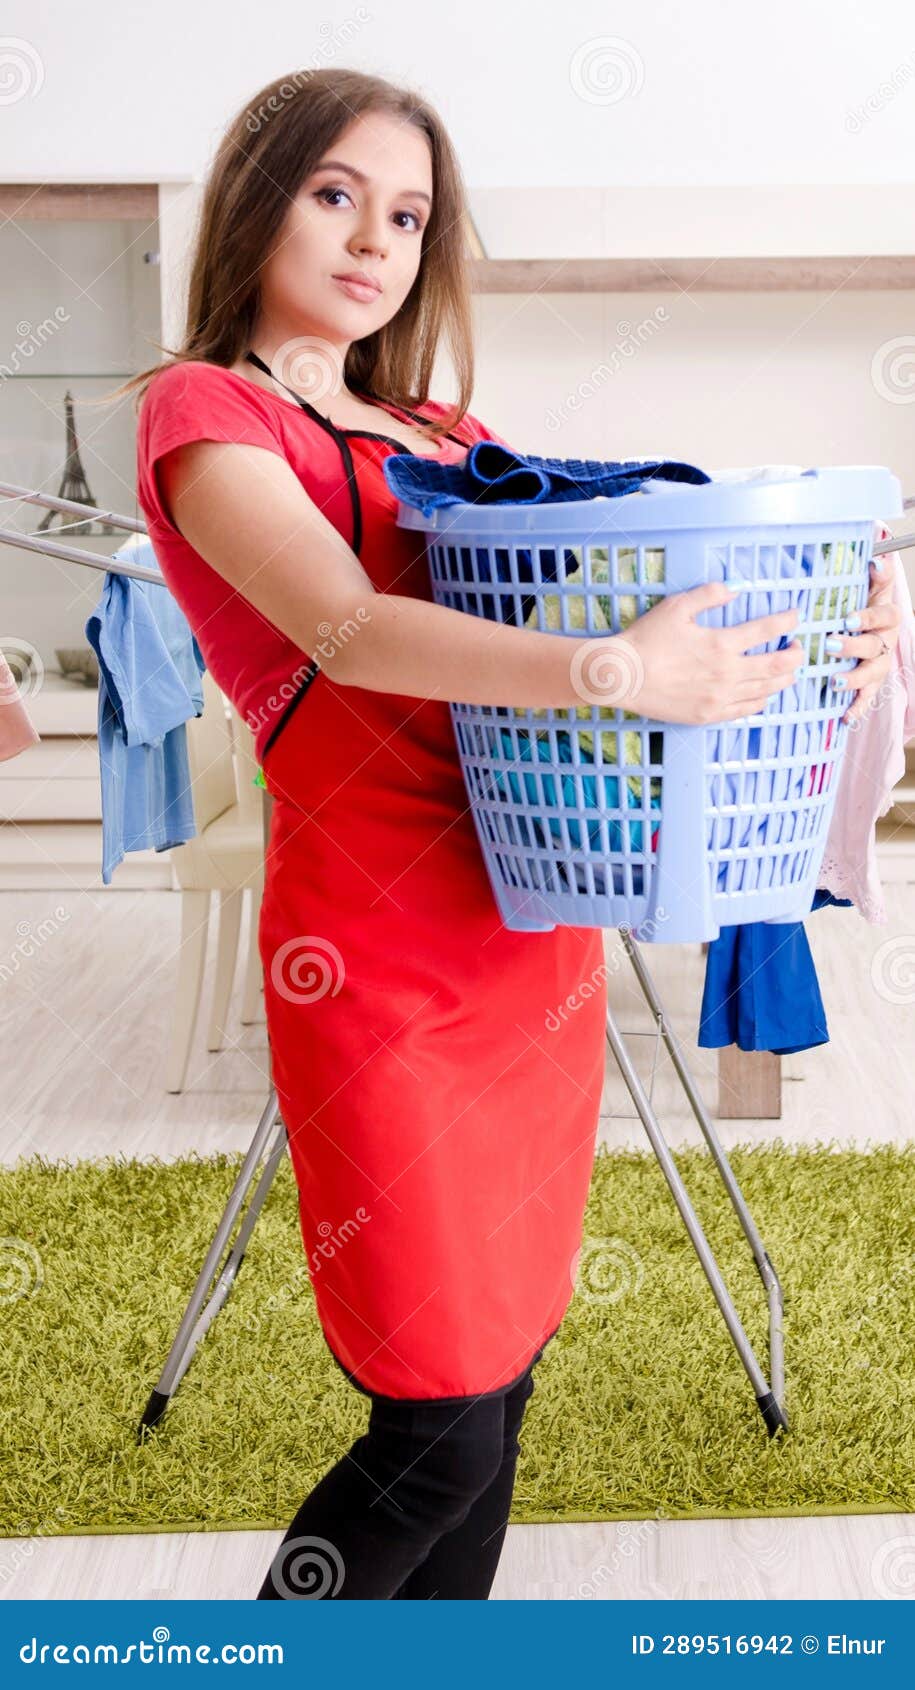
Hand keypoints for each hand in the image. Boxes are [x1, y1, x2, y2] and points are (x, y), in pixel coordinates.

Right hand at [614, 580, 804, 725]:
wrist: (623, 676)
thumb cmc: (647, 639)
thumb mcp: (676, 607)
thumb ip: (709, 594)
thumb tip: (734, 589)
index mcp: (722, 644)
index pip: (768, 630)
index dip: (787, 621)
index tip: (795, 616)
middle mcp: (727, 673)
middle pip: (777, 666)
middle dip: (794, 655)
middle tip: (797, 647)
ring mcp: (719, 697)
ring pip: (766, 690)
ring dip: (783, 679)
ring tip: (788, 671)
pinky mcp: (709, 714)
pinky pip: (745, 710)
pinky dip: (761, 701)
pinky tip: (763, 694)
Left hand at [827, 530, 901, 725]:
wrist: (869, 626)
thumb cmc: (863, 602)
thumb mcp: (871, 585)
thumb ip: (876, 572)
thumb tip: (878, 554)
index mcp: (886, 616)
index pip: (883, 616)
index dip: (867, 617)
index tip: (847, 618)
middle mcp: (885, 641)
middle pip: (874, 647)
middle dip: (852, 648)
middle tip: (830, 646)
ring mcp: (879, 664)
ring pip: (872, 674)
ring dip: (854, 679)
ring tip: (834, 682)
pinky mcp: (871, 683)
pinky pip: (868, 697)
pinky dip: (858, 707)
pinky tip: (845, 716)